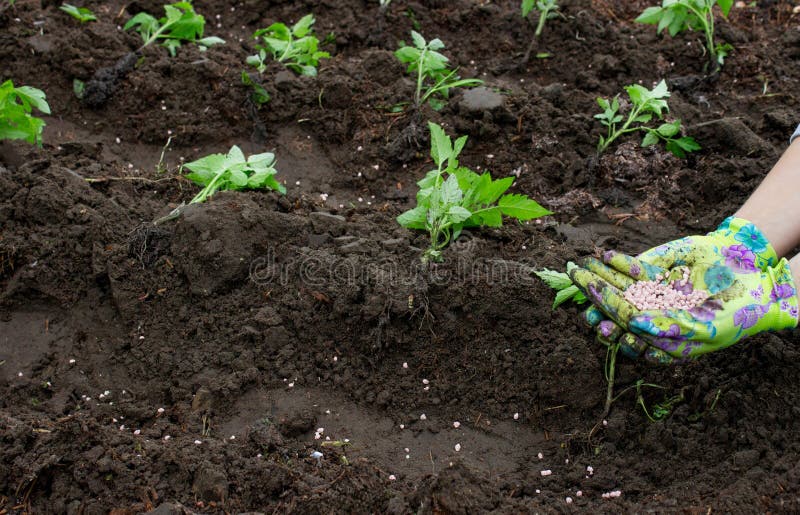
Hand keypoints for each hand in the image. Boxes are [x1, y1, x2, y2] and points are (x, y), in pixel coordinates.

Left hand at [572, 217, 798, 362]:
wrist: (754, 281)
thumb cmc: (735, 315)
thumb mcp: (703, 330)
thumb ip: (668, 330)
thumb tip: (633, 325)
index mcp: (658, 336)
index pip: (628, 333)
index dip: (612, 326)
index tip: (599, 321)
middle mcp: (651, 315)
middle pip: (617, 309)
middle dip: (597, 302)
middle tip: (580, 292)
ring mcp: (652, 293)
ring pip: (619, 287)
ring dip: (599, 279)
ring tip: (579, 272)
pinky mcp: (657, 271)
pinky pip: (635, 268)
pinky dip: (620, 262)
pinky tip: (605, 255)